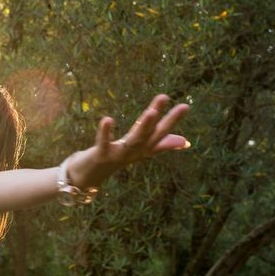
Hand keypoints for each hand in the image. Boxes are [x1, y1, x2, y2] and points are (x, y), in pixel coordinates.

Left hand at [70, 94, 189, 188]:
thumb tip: (186, 141)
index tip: (186, 105)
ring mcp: (118, 156)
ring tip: (152, 112)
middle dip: (159, 118)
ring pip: (134, 141)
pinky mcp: (101, 156)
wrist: (88, 178)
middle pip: (149, 135)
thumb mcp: (138, 150)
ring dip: (143, 127)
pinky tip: (108, 119)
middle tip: (165, 97)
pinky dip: (106, 133)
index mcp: (143, 149)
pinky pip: (104, 144)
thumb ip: (160, 144)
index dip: (172, 120)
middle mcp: (134, 153)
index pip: (161, 133)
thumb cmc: (114, 160)